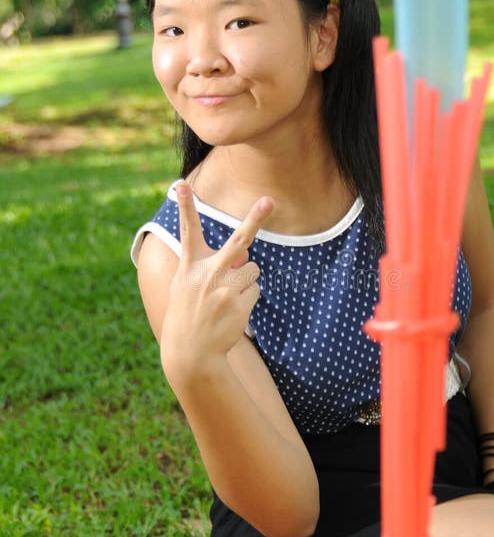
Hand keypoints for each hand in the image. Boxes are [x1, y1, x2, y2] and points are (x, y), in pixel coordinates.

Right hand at [160, 182, 272, 387]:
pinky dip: (247, 298)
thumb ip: (213, 264)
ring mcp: (225, 289)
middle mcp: (208, 274)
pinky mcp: (240, 304)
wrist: (190, 352)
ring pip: (251, 269)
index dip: (185, 207)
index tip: (181, 184)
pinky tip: (231, 311)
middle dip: (255, 219)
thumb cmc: (188, 313)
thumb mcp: (188, 286)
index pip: (188, 231)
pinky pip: (255, 290)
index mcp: (190, 266)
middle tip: (269, 200)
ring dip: (244, 281)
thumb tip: (247, 253)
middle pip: (238, 241)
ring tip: (225, 299)